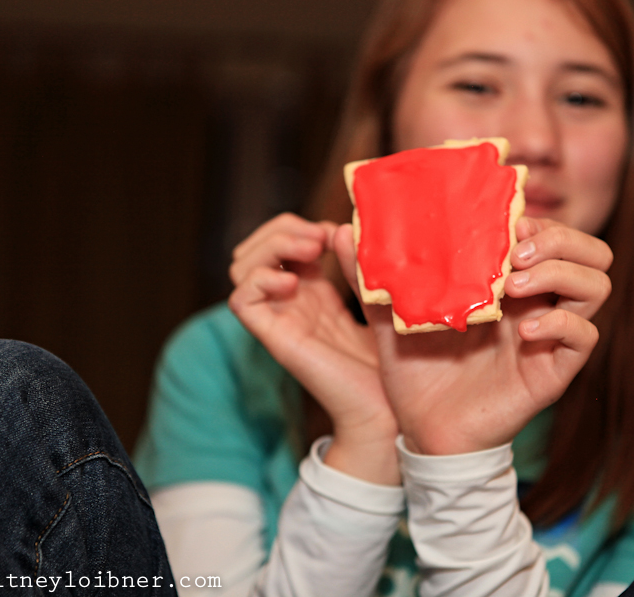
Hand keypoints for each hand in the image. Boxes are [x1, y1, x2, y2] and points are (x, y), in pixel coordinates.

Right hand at [228, 213, 398, 483]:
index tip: (337, 230)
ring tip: (311, 252)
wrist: (388, 410)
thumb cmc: (392, 362)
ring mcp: (280, 317)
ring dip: (271, 246)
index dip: (302, 225)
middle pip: (256, 246)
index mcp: (314, 289)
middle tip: (320, 237)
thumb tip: (350, 225)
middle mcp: (291, 301)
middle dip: (283, 229)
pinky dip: (260, 278)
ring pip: (241, 264)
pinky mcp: (275, 337)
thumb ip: (363, 266)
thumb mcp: (380, 300)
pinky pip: (241, 299)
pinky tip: (293, 283)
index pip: (282, 240)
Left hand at [334, 217, 611, 455]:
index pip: (546, 232)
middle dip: (559, 238)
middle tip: (516, 251)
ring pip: (597, 284)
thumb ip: (371, 277)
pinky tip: (521, 333)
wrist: (424, 429)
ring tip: (516, 286)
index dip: (535, 217)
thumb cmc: (415, 371)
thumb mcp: (391, 317)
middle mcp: (537, 302)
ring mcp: (550, 335)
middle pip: (589, 251)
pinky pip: (585, 336)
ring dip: (561, 272)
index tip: (503, 217)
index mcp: (507, 281)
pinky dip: (560, 324)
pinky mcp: (555, 369)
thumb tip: (340, 230)